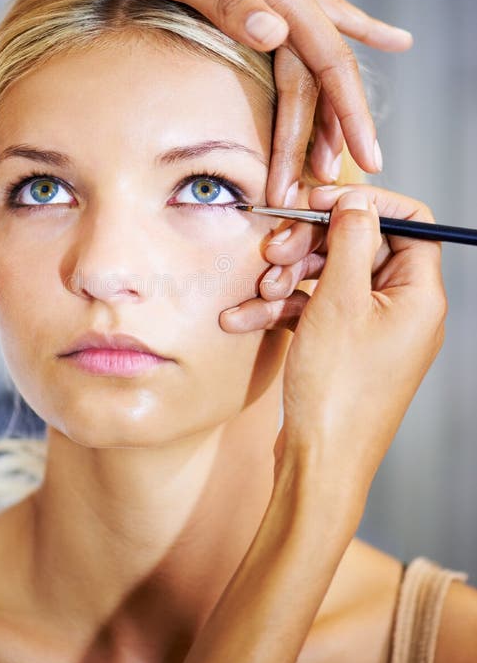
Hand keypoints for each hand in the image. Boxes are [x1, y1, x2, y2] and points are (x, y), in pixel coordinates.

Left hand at [80, 0, 411, 203]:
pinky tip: (391, 40)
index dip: (346, 114)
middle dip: (325, 131)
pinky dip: (359, 29)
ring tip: (337, 152)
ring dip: (330, 106)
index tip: (357, 159)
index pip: (326, 63)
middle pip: (321, 71)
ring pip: (321, 54)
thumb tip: (276, 35)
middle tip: (323, 180)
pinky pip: (325, 14)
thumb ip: (230, 4)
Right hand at [221, 184, 446, 503]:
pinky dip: (282, 310)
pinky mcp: (344, 349)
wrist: (319, 464)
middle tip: (274, 248)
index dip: (363, 204)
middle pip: (360, 248)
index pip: (409, 222)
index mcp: (418, 294)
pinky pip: (316, 311)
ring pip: (330, 279)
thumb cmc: (337, 390)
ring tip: (257, 290)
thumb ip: (350, 240)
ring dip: (288, 278)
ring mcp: (372, 331)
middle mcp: (402, 309)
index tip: (318, 202)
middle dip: (311, 244)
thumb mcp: (339, 301)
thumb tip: (358, 199)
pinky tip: (244, 318)